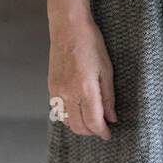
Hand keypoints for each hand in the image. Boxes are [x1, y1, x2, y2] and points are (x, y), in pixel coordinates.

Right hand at [46, 0, 117, 137]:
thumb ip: (108, 97)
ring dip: (79, 126)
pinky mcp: (51, 86)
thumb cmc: (91, 44)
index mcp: (85, 89)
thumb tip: (111, 118)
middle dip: (91, 132)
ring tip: (91, 120)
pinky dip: (68, 116)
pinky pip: (58, 110)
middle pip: (78, 126)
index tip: (108, 134)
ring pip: (66, 121)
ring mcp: (57, 91)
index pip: (93, 121)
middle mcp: (68, 93)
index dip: (102, 132)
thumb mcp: (107, 69)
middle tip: (101, 128)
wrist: (68, 28)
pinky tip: (78, 109)